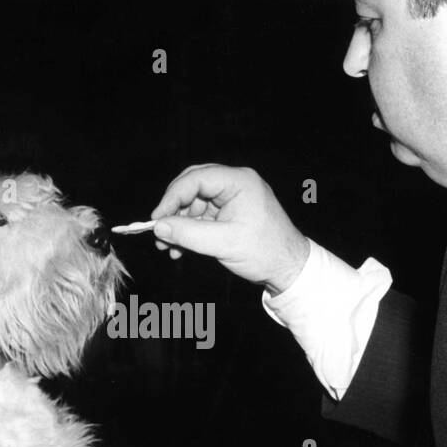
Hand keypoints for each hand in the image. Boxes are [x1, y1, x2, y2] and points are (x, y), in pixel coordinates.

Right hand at [149, 164, 310, 293]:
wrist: (289, 268)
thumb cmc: (265, 252)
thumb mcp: (223, 243)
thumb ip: (188, 234)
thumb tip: (158, 226)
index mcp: (239, 182)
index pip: (196, 178)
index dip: (172, 197)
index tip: (157, 219)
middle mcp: (236, 184)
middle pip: (193, 186)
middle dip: (174, 209)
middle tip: (159, 229)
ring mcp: (233, 198)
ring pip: (194, 202)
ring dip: (179, 224)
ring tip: (168, 246)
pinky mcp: (230, 212)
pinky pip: (202, 215)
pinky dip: (190, 230)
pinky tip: (180, 248)